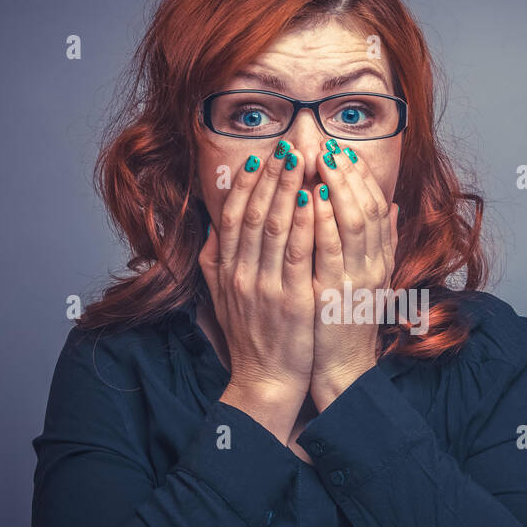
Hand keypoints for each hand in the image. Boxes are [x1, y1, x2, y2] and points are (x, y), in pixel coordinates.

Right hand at [199, 141, 314, 443]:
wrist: (264, 381)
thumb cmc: (250, 336)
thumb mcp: (222, 296)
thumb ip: (214, 260)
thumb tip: (212, 226)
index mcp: (227, 269)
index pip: (234, 215)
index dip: (246, 183)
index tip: (260, 157)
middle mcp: (242, 273)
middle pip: (255, 213)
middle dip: (271, 176)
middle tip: (286, 146)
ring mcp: (265, 287)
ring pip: (275, 227)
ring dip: (289, 190)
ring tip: (302, 161)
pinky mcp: (291, 301)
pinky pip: (298, 255)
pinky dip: (305, 224)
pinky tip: (314, 200)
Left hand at [310, 141, 399, 411]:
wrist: (340, 367)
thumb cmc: (346, 321)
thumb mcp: (370, 278)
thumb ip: (382, 243)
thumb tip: (392, 205)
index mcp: (381, 260)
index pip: (378, 207)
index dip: (362, 178)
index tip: (344, 153)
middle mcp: (374, 266)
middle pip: (369, 207)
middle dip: (349, 175)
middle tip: (330, 147)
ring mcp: (356, 280)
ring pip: (354, 222)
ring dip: (337, 188)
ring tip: (321, 161)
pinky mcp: (334, 294)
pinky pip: (330, 250)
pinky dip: (322, 221)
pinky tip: (309, 199)